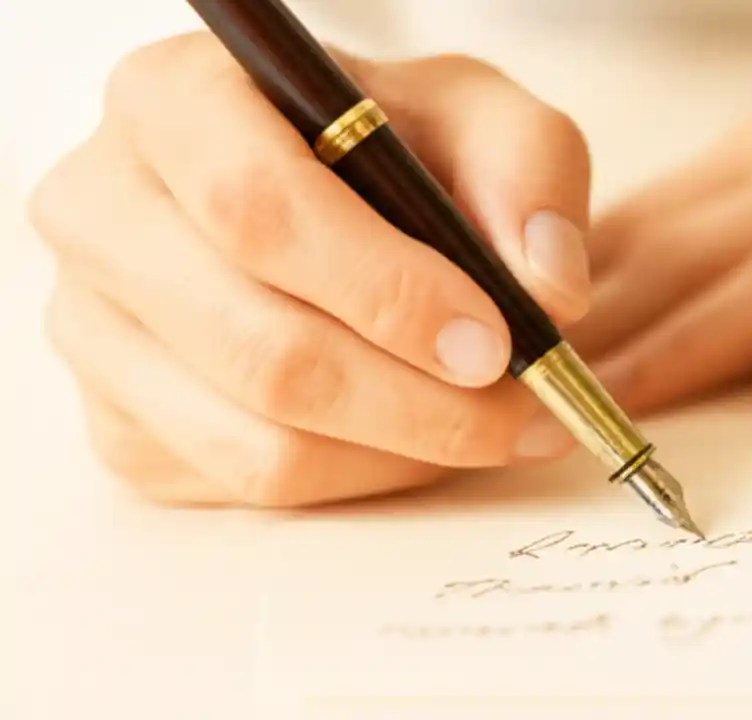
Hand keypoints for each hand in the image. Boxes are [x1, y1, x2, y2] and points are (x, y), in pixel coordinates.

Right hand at [30, 34, 592, 505]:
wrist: (329, 193)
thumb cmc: (394, 145)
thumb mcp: (477, 116)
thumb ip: (527, 173)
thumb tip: (548, 290)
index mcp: (173, 102)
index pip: (258, 210)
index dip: (385, 290)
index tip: (494, 341)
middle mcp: (103, 213)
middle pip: (262, 350)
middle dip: (420, 402)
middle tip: (527, 410)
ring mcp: (94, 329)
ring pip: (258, 442)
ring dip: (403, 453)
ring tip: (493, 426)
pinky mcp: (120, 420)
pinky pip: (248, 487)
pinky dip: (360, 478)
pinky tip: (415, 436)